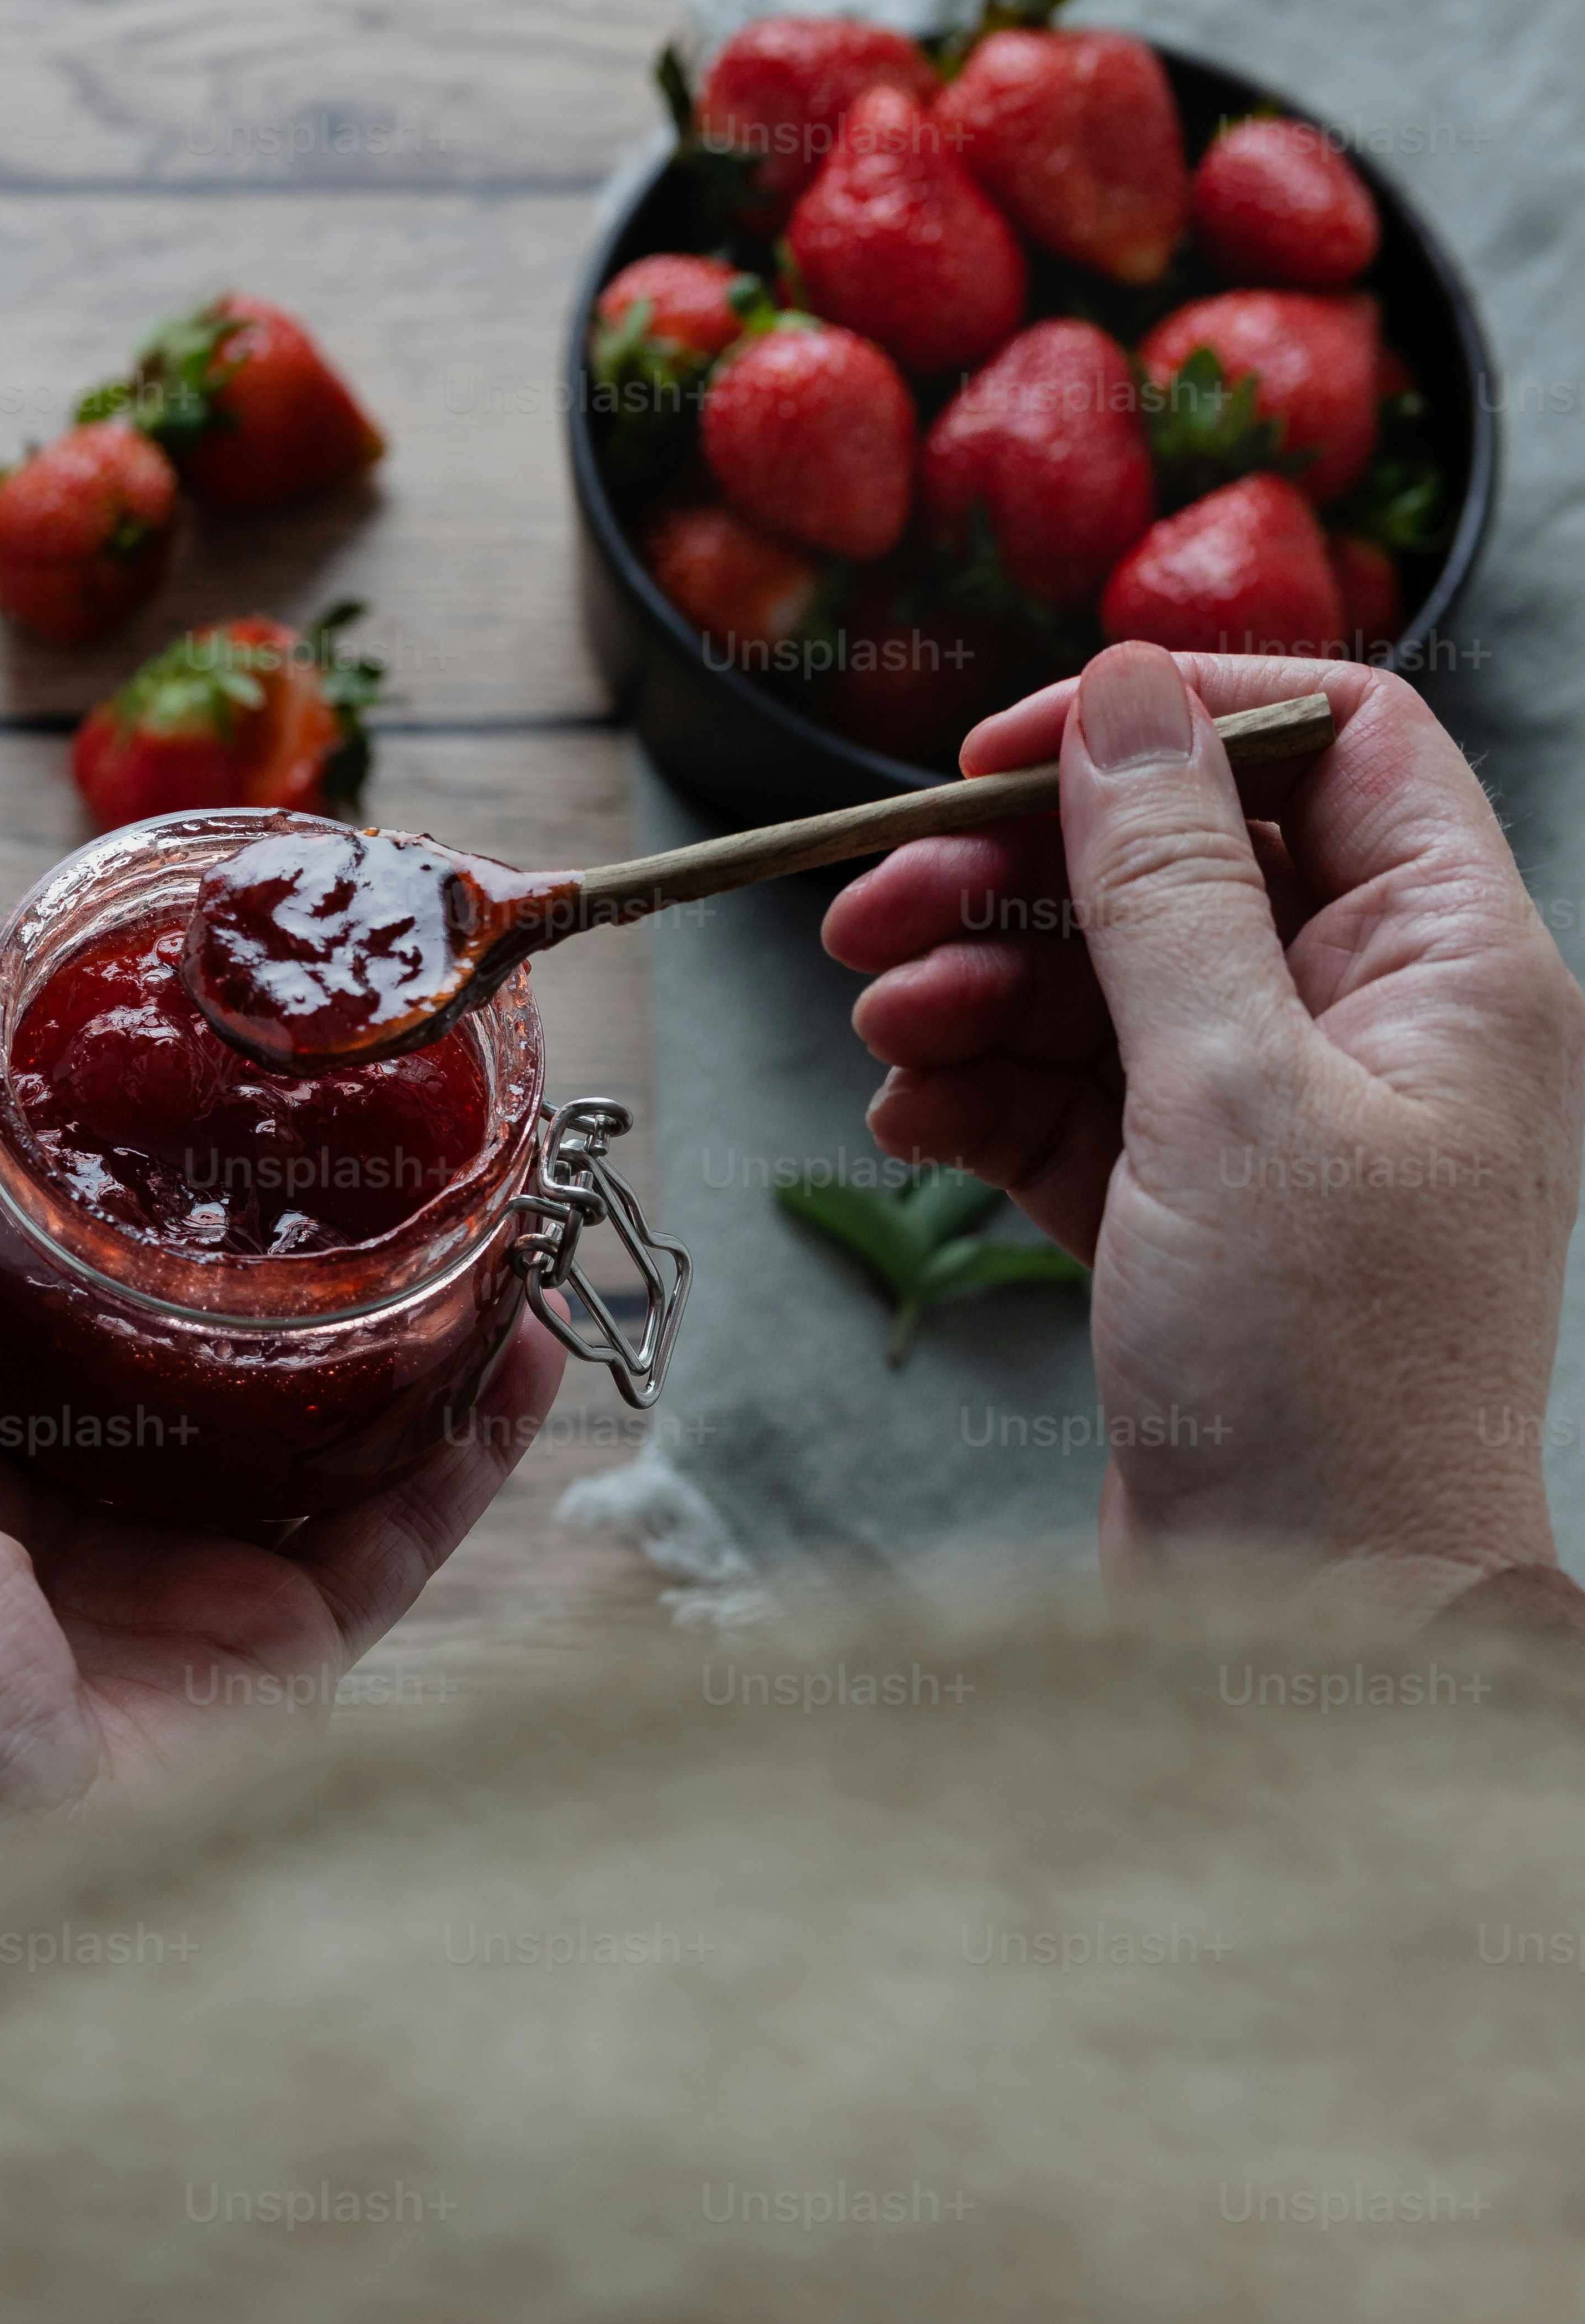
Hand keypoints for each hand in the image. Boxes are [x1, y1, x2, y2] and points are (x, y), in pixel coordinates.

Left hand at [0, 1196, 561, 1943]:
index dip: (52, 1240)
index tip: (112, 1119)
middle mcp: (53, 1547)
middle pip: (160, 1375)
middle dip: (230, 1274)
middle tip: (303, 1148)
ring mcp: (180, 1599)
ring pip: (292, 1436)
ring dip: (370, 1338)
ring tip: (447, 1221)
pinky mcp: (286, 1655)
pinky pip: (389, 1530)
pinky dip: (459, 1446)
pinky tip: (514, 1350)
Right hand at [823, 644, 1584, 1601]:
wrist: (1308, 1624)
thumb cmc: (1322, 1375)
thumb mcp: (1231, 1091)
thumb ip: (1169, 885)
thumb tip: (1124, 699)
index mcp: (1454, 970)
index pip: (1334, 744)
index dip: (1166, 721)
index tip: (1000, 749)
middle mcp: (1380, 1035)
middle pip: (1186, 870)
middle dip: (1017, 875)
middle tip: (869, 908)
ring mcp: (1285, 1134)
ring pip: (1109, 993)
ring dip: (976, 992)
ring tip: (878, 1027)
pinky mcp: (1196, 1225)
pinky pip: (1076, 1113)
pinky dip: (984, 1103)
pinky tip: (909, 1122)